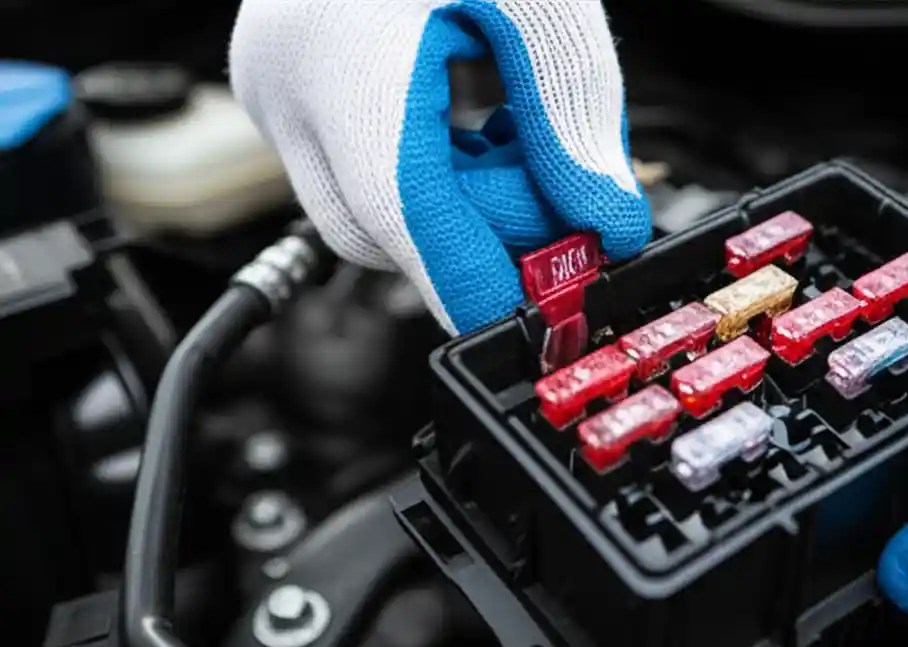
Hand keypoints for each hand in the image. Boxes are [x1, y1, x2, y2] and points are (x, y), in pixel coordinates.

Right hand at [229, 0, 650, 333]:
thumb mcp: (546, 5)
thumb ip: (575, 123)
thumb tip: (604, 223)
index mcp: (345, 58)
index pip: (407, 217)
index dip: (475, 286)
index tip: (535, 322)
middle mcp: (284, 84)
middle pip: (384, 231)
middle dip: (484, 236)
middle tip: (568, 204)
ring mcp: (269, 86)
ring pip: (369, 211)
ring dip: (461, 202)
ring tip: (525, 137)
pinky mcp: (282, 85)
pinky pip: (355, 169)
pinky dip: (429, 171)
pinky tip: (480, 121)